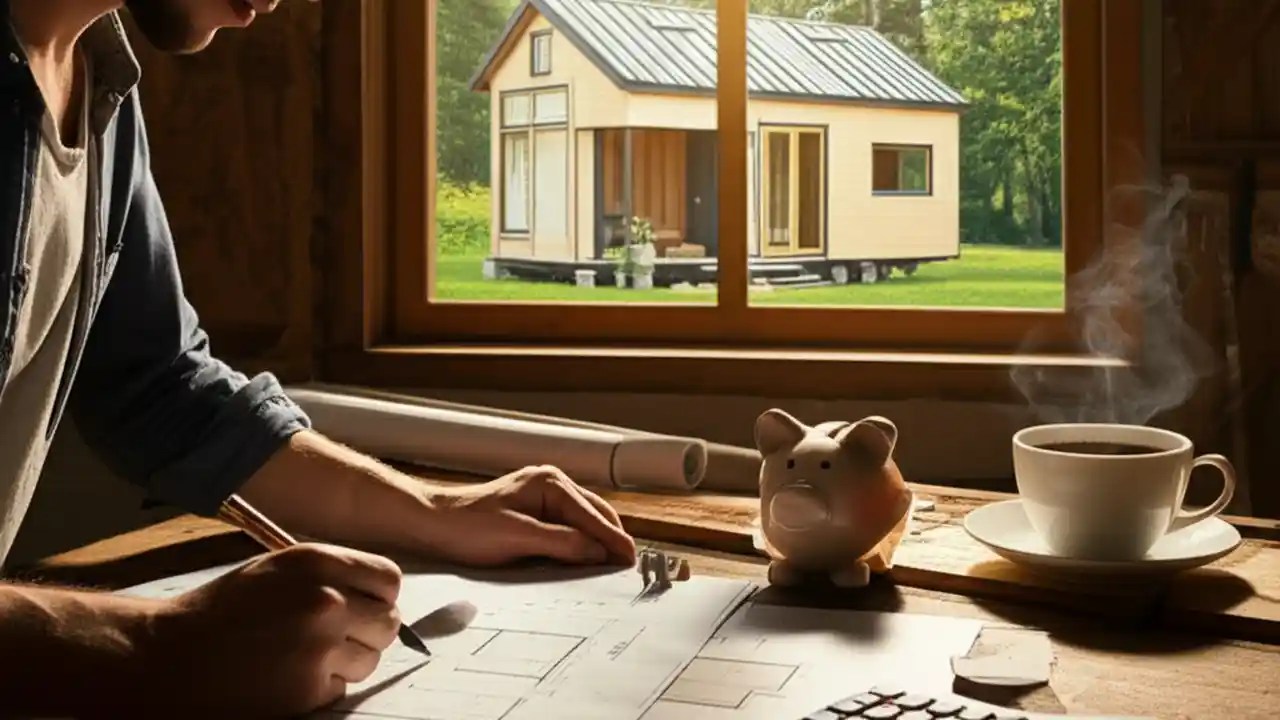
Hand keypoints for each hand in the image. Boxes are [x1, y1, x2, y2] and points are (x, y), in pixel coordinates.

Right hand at [139, 544, 402, 717]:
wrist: (166, 657)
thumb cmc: (220, 613)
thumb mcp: (277, 571)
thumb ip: (329, 576)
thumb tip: (377, 596)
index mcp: (317, 562)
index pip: (388, 579)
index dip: (379, 597)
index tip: (364, 607)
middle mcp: (326, 600)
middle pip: (388, 623)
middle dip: (368, 634)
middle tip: (337, 640)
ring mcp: (320, 647)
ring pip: (369, 661)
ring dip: (345, 664)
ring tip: (302, 658)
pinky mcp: (309, 690)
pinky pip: (340, 690)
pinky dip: (321, 689)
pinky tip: (287, 678)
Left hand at [422, 465, 637, 566]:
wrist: (433, 522)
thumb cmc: (469, 527)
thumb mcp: (518, 537)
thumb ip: (562, 542)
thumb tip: (598, 551)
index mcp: (551, 484)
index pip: (593, 515)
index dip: (614, 540)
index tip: (632, 561)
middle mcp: (552, 483)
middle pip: (596, 512)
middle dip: (613, 537)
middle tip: (630, 565)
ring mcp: (544, 494)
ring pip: (585, 517)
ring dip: (599, 538)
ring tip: (614, 563)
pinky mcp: (535, 508)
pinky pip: (569, 524)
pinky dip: (582, 539)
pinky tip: (587, 555)